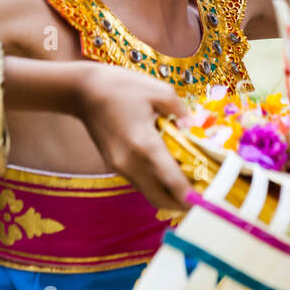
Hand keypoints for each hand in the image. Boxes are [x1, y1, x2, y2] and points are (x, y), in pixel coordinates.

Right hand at [73, 63, 189, 211]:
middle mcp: (130, 162)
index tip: (207, 201)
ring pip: (149, 193)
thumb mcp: (159, 91)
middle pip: (160, 199)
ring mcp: (119, 166)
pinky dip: (156, 183)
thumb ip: (182, 113)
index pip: (172, 181)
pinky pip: (140, 182)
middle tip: (202, 198)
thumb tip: (195, 128)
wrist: (82, 91)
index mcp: (144, 144)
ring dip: (169, 195)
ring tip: (189, 184)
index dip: (191, 196)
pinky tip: (168, 171)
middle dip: (182, 204)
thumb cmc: (121, 86)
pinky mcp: (113, 165)